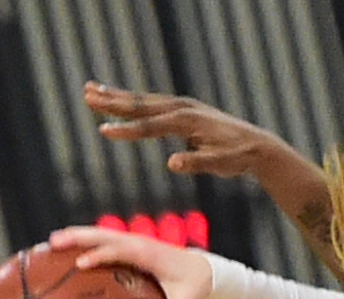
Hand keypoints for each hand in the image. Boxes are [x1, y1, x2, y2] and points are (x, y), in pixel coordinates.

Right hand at [49, 225, 211, 298]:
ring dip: (76, 236)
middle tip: (53, 242)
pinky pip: (103, 244)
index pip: (121, 250)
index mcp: (149, 253)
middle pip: (103, 235)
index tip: (80, 264)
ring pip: (99, 236)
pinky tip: (63, 255)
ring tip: (49, 243)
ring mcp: (132, 243)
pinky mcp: (128, 248)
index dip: (100, 255)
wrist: (202, 270)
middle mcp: (138, 243)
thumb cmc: (194, 285)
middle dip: (79, 237)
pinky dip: (83, 246)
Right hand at [85, 80, 277, 177]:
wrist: (256, 146)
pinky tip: (118, 99)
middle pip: (141, 105)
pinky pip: (153, 103)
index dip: (127, 130)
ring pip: (144, 100)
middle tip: (87, 95)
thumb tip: (172, 163)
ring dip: (117, 96)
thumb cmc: (237, 158)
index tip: (104, 131)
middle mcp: (183, 108)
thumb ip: (196, 162)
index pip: (151, 126)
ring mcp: (183, 106)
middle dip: (113, 102)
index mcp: (188, 121)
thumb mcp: (219, 164)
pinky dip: (133, 100)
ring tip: (91, 90)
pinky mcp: (184, 110)